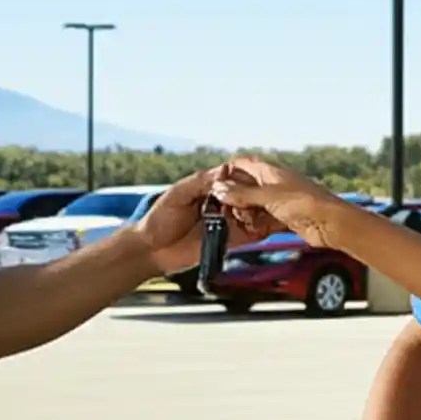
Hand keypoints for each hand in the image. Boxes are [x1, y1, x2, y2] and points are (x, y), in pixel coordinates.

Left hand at [133, 164, 277, 273]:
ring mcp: (225, 223)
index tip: (259, 176)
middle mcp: (220, 204)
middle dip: (256, 194)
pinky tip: (265, 226)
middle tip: (267, 194)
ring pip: (250, 214)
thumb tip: (226, 168)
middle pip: (245, 196)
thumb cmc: (158, 219)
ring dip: (259, 211)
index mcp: (208, 189)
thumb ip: (200, 182)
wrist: (151, 251)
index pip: (232, 179)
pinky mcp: (228, 242)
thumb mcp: (177, 195)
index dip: (245, 177)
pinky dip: (257, 231)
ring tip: (269, 209)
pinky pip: (247, 235)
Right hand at [210, 155, 349, 247]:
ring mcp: (279, 201)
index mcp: (270, 171)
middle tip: (220, 209)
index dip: (226, 171)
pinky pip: (263, 220)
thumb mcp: (268, 196)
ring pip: (253, 205)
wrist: (330, 223)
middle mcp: (273, 183)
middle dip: (233, 197)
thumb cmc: (304, 203)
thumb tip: (218, 188)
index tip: (211, 183)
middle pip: (245, 186)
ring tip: (235, 222)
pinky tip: (250, 232)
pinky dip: (256, 225)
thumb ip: (242, 194)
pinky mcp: (284, 218)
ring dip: (244, 214)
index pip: (242, 163)